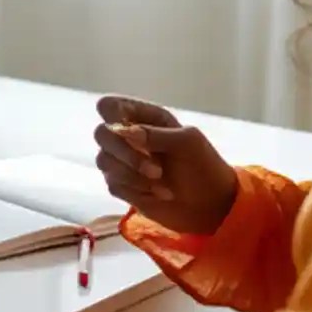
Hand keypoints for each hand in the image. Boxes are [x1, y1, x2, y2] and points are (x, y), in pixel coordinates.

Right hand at [94, 96, 238, 234]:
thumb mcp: (188, 142)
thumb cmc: (204, 166)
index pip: (109, 106)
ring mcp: (122, 162)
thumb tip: (124, 132)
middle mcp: (128, 137)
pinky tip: (158, 194)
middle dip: (126, 153)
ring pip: (104, 161)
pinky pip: (113, 183)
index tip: (126, 130)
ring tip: (161, 183)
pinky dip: (135, 190)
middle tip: (156, 170)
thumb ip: (155, 134)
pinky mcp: (122, 185)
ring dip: (133, 174)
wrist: (211, 206)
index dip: (111, 114)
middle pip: (101, 134)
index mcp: (144, 118)